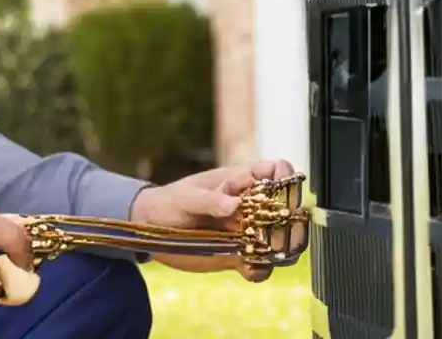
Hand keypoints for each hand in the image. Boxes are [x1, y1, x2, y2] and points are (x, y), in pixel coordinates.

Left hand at [129, 159, 303, 282]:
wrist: (150, 227)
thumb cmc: (169, 202)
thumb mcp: (185, 198)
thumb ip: (209, 200)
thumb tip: (234, 204)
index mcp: (239, 182)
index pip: (276, 170)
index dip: (286, 178)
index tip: (281, 194)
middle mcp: (249, 206)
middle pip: (287, 209)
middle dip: (291, 222)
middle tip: (277, 234)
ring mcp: (246, 231)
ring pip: (280, 239)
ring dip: (282, 249)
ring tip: (267, 256)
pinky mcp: (238, 254)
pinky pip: (260, 265)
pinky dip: (261, 271)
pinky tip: (247, 271)